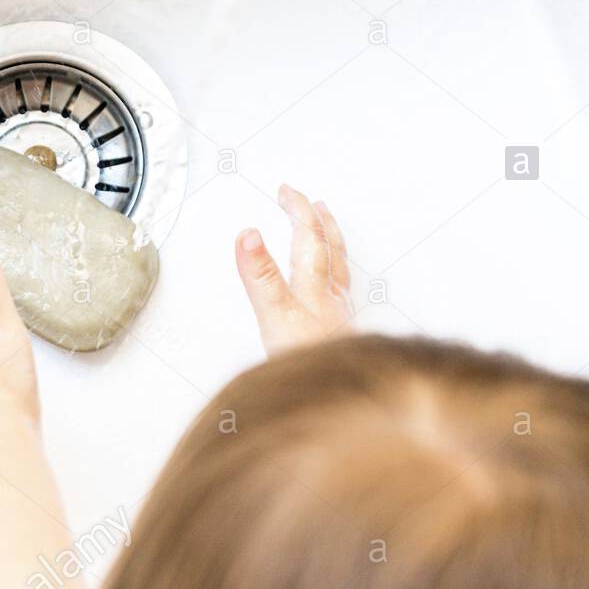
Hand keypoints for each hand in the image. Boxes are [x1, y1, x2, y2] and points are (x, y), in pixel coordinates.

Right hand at [235, 184, 352, 356]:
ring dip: (329, 242)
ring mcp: (337, 316)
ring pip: (337, 268)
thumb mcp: (275, 316)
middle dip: (315, 219)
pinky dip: (333, 275)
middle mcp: (330, 297)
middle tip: (305, 200)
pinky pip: (339, 291)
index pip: (308, 236)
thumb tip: (248, 234)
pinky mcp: (338, 335)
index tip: (285, 191)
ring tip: (325, 227)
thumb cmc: (310, 362)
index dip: (296, 209)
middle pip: (327, 247)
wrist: (340, 397)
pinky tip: (332, 286)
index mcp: (314, 287)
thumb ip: (261, 276)